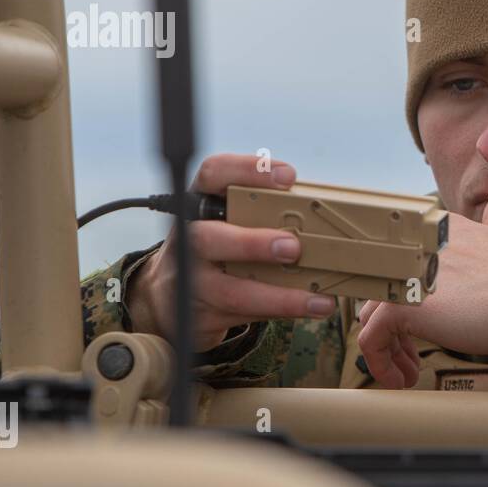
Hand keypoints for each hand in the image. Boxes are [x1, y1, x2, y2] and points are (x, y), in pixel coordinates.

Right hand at [126, 153, 338, 351]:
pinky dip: (281, 310)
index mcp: (197, 205)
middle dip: (251, 243)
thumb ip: (259, 215)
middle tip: (292, 247)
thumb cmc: (215, 251)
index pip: (211, 175)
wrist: (170, 301)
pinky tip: (312, 306)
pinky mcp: (201, 316)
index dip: (247, 170)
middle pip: (207, 238)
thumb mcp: (226, 223)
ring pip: (231, 290)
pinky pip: (243, 316)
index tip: (289, 176)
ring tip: (316, 297)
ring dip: (278, 295)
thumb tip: (317, 221)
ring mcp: (190, 282)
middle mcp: (186, 241)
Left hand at [356, 186, 487, 387]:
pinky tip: (402, 379)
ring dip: (388, 348)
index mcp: (434, 230)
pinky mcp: (400, 306)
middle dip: (395, 324)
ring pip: (371, 315)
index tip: (427, 318)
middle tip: (414, 349)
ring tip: (408, 369)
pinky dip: (381, 364)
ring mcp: (402, 276)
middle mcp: (411, 247)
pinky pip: (370, 341)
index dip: (412, 295)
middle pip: (383, 289)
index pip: (402, 263)